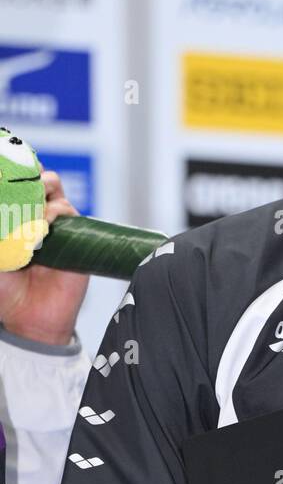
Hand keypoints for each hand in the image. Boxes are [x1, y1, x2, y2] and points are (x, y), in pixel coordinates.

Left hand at [0, 170, 88, 345]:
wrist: (29, 319)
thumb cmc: (6, 292)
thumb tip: (1, 207)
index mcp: (13, 220)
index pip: (14, 185)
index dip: (14, 170)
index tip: (8, 165)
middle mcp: (33, 217)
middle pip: (35, 179)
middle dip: (28, 173)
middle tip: (20, 179)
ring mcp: (54, 225)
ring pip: (53, 187)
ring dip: (42, 187)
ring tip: (33, 203)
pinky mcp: (74, 236)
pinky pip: (67, 210)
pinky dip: (56, 208)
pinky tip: (46, 220)